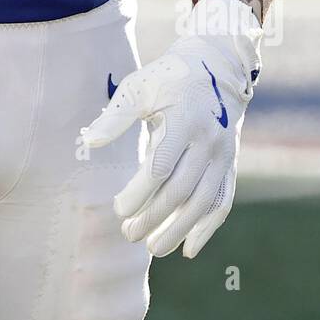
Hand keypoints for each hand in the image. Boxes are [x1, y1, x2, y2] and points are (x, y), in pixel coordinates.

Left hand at [83, 0, 261, 259]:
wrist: (217, 70)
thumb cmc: (168, 78)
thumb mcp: (140, 87)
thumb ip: (116, 116)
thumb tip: (88, 141)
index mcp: (184, 121)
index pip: (161, 166)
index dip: (139, 192)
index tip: (118, 208)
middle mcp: (208, 142)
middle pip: (181, 190)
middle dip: (154, 216)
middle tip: (128, 234)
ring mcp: (223, 156)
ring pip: (203, 202)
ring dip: (179, 230)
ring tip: (153, 249)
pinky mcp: (230, 165)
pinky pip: (223, 202)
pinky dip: (208, 228)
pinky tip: (189, 250)